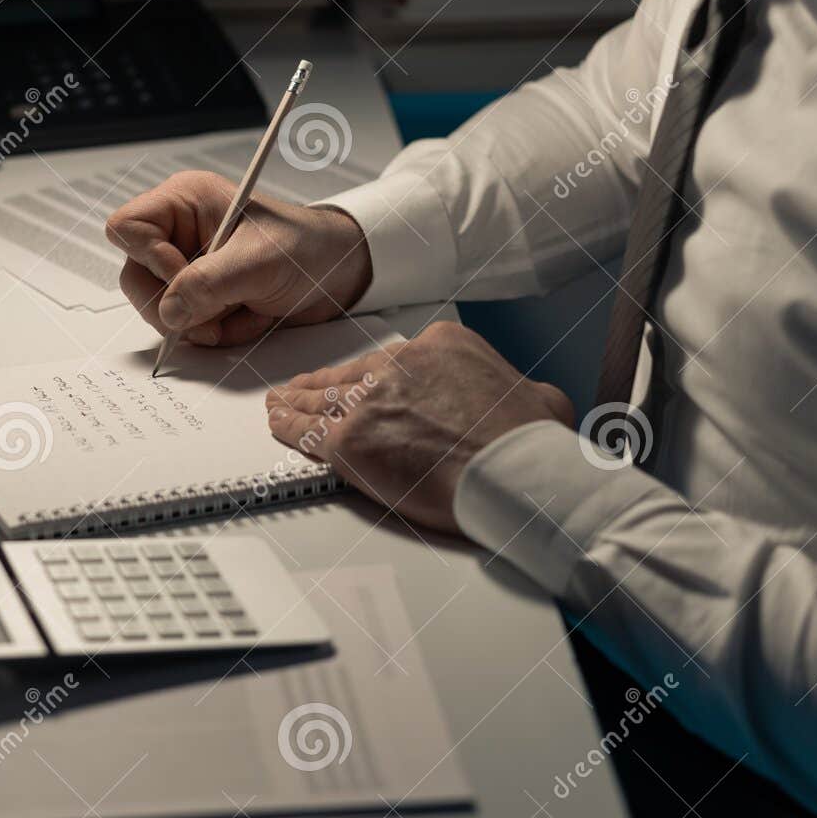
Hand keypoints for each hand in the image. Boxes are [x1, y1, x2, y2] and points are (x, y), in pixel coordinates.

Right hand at [105, 171, 371, 345]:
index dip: (149, 257)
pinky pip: (185, 326)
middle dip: (172, 305)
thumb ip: (210, 284)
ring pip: (158, 307)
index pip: (127, 227)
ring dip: (198, 323)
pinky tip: (247, 318)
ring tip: (239, 315)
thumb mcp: (259, 262)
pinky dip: (216, 332)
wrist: (340, 274)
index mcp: (185, 202)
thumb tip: (169, 311)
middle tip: (209, 320)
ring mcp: (188, 268)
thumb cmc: (307, 248)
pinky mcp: (201, 298)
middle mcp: (179, 233)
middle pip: (135, 276)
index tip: (184, 276)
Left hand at [264, 321, 575, 534]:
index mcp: (441, 346)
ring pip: (323, 397)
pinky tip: (279, 424)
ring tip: (281, 401)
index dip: (377, 377)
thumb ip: (517, 390)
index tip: (373, 384)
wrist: (512, 471)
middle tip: (308, 386)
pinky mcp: (349, 440)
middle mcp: (400, 365)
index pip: (394, 358)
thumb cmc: (527, 442)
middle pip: (352, 374)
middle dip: (328, 383)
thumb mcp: (537, 396)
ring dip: (298, 400)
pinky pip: (306, 430)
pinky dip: (288, 426)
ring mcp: (369, 401)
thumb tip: (528, 398)